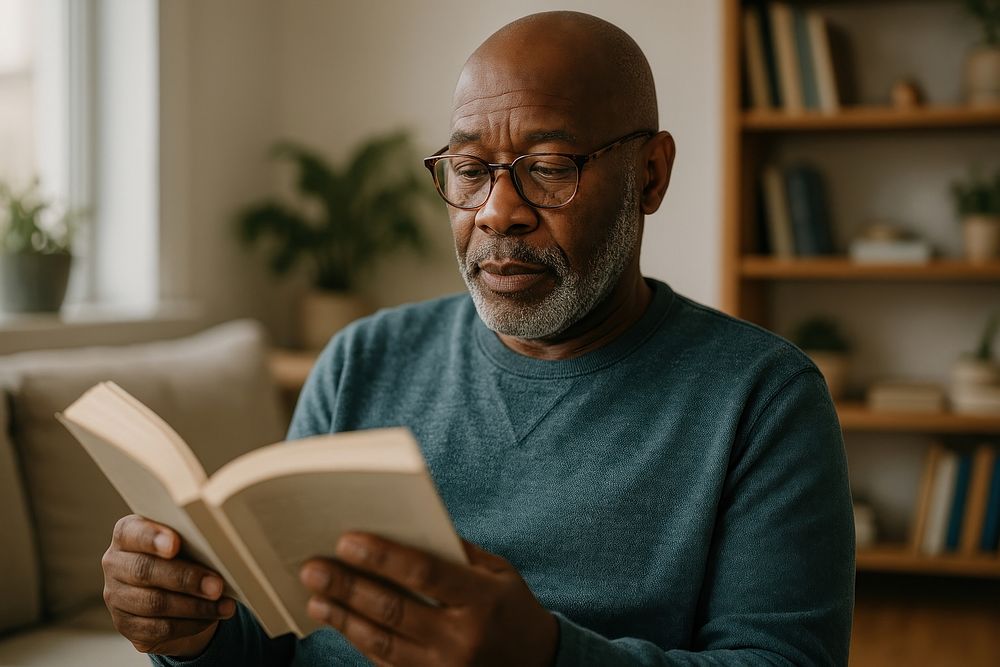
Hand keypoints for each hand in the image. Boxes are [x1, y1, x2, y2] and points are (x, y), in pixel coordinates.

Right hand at [102, 514, 235, 656]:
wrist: (173, 592)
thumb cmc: (183, 556)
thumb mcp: (185, 542)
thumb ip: (192, 539)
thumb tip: (220, 548)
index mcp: (127, 535)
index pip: (131, 532)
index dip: (152, 538)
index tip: (175, 545)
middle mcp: (116, 564)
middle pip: (145, 571)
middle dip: (185, 579)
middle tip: (216, 585)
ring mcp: (117, 597)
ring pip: (154, 604)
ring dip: (195, 606)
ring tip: (223, 605)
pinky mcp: (127, 626)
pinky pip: (159, 628)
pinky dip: (190, 624)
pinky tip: (211, 618)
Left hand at [300, 534, 557, 666]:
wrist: (537, 663)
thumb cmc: (511, 607)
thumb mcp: (498, 571)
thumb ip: (455, 552)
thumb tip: (401, 529)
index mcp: (482, 600)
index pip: (425, 574)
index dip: (383, 557)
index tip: (346, 540)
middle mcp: (462, 639)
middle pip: (394, 610)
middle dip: (348, 587)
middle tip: (313, 568)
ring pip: (382, 642)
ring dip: (343, 618)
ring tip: (315, 597)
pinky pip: (387, 664)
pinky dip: (359, 641)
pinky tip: (339, 621)